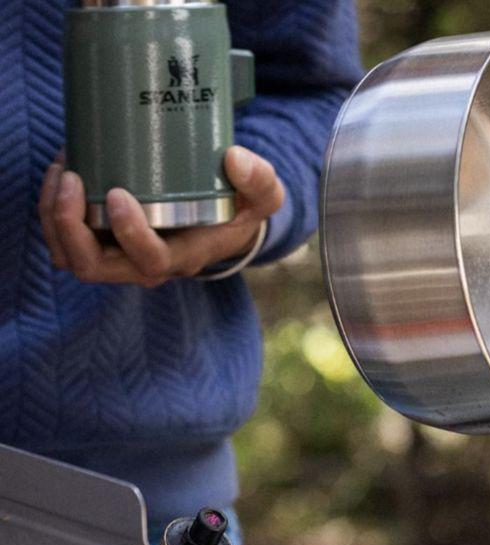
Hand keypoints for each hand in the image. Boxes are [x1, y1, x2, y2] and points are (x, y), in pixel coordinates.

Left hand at [38, 145, 284, 287]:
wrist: (224, 222)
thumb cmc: (240, 209)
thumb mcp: (264, 196)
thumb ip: (260, 180)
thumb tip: (234, 159)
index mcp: (183, 257)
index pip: (150, 261)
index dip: (129, 233)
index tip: (119, 192)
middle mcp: (146, 265)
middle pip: (94, 267)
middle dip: (71, 227)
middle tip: (70, 177)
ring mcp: (120, 256)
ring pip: (70, 255)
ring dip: (54, 216)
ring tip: (61, 170)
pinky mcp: (103, 241)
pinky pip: (64, 240)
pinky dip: (52, 209)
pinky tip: (62, 171)